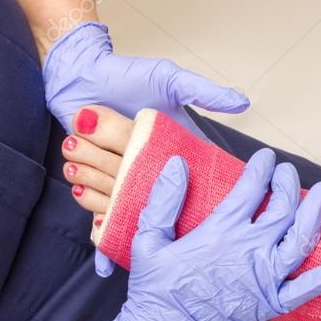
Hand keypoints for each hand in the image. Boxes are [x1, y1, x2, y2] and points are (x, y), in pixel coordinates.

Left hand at [44, 23, 248, 277]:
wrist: (79, 75)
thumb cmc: (124, 74)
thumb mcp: (168, 79)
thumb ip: (202, 91)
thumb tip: (242, 102)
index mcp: (176, 153)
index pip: (192, 182)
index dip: (192, 196)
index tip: (189, 201)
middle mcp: (153, 174)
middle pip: (145, 194)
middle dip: (118, 175)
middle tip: (107, 154)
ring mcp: (127, 184)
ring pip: (119, 204)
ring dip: (94, 186)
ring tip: (78, 158)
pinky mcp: (102, 189)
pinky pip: (105, 221)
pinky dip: (103, 236)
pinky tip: (100, 245)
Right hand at [74, 149, 320, 320]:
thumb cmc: (154, 289)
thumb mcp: (149, 239)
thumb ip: (164, 200)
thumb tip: (177, 164)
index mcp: (221, 232)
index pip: (250, 189)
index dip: (261, 169)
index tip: (265, 157)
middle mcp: (248, 252)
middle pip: (282, 208)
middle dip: (288, 184)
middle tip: (287, 172)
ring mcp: (263, 279)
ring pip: (300, 241)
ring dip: (315, 214)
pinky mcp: (268, 306)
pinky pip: (301, 293)